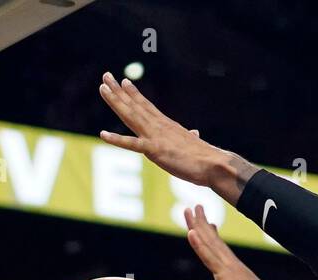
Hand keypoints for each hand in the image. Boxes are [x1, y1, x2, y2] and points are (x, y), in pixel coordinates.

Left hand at [98, 72, 225, 190]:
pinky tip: (103, 134)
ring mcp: (155, 137)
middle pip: (135, 106)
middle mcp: (159, 127)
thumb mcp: (194, 144)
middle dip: (119, 91)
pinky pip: (132, 144)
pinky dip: (116, 139)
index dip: (134, 94)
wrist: (214, 164)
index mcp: (168, 126)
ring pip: (130, 116)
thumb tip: (195, 133)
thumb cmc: (207, 158)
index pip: (147, 106)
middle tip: (106, 77)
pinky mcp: (154, 150)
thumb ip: (191, 137)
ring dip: (115, 102)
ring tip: (103, 88)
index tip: (123, 82)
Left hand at [185, 204, 291, 279]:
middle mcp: (230, 265)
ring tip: (189, 209)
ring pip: (208, 243)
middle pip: (211, 241)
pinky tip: (191, 232)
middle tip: (193, 207)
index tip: (208, 223)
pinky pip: (209, 257)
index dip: (210, 235)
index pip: (217, 250)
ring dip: (197, 226)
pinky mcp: (225, 274)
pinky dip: (199, 245)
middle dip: (201, 223)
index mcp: (232, 272)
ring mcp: (228, 268)